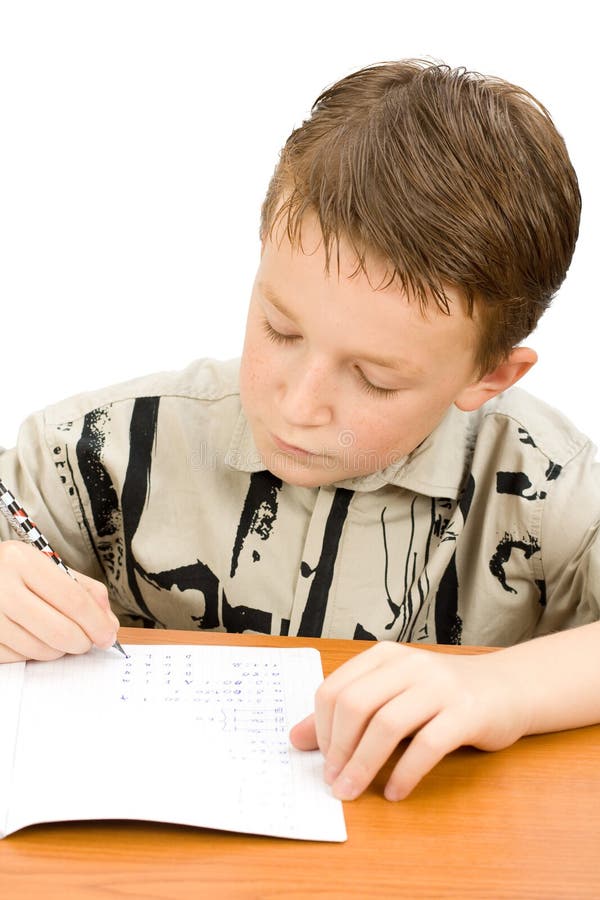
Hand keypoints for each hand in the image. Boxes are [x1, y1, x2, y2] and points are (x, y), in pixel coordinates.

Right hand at [0, 540, 119, 662]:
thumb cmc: (14, 571)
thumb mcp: (46, 566)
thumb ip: (82, 589)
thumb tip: (108, 623)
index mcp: (22, 561)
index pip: (73, 599)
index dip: (97, 622)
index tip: (108, 634)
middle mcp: (1, 588)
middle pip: (60, 631)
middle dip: (83, 642)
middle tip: (89, 641)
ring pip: (41, 650)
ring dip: (60, 650)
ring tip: (59, 634)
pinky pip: (20, 658)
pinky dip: (35, 653)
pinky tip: (35, 636)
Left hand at [290, 642, 528, 800]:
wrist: (507, 688)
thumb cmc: (442, 696)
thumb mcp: (391, 696)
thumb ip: (346, 714)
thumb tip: (294, 738)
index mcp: (385, 656)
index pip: (335, 689)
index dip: (322, 729)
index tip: (323, 760)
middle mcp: (409, 665)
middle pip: (355, 704)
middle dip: (338, 749)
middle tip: (333, 781)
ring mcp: (439, 686)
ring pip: (386, 724)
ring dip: (363, 764)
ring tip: (352, 791)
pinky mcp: (466, 712)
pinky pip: (427, 745)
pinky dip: (405, 773)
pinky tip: (394, 792)